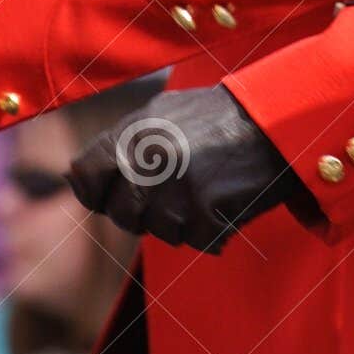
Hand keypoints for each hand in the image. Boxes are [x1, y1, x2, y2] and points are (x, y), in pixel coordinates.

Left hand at [68, 86, 318, 252]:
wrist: (278, 121)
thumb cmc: (221, 118)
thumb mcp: (164, 113)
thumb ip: (120, 142)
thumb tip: (75, 176)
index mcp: (135, 129)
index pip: (87, 174)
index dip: (96, 191)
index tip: (110, 197)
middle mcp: (148, 158)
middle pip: (121, 212)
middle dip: (144, 212)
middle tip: (174, 195)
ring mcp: (175, 187)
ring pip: (158, 230)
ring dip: (180, 221)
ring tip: (206, 192)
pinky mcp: (203, 211)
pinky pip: (194, 239)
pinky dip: (211, 230)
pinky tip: (225, 204)